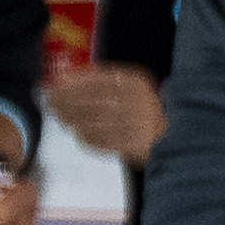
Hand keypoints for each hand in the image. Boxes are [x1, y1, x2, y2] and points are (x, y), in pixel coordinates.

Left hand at [46, 65, 167, 163]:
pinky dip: (86, 138)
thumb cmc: (144, 108)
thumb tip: (65, 79)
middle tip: (50, 102)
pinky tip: (78, 135)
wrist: (174, 134)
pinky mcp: (133, 145)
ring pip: (93, 122)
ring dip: (72, 121)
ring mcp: (135, 125)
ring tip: (61, 118)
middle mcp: (137, 102)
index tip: (55, 83)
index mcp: (137, 83)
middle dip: (66, 101)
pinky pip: (102, 141)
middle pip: (91, 101)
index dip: (72, 82)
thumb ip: (103, 81)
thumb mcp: (131, 87)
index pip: (97, 80)